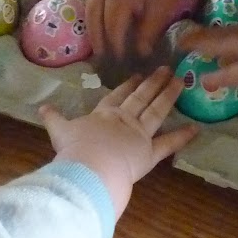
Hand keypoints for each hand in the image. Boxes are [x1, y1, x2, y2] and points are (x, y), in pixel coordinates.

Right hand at [39, 68, 199, 214]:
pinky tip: (195, 128)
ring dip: (168, 96)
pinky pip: (168, 144)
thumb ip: (53, 119)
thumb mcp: (59, 131)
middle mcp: (124, 119)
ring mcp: (139, 134)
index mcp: (103, 114)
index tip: (137, 75)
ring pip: (157, 111)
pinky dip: (181, 137)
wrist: (88, 167)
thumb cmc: (73, 149)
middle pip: (140, 97)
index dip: (127, 85)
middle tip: (165, 69)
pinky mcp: (149, 153)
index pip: (117, 96)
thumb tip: (41, 108)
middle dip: (153, 83)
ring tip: (180, 82)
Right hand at [85, 0, 203, 57]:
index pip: (112, 24)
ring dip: (93, 17)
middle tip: (101, 52)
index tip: (119, 58)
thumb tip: (140, 51)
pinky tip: (106, 11)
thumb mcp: (163, 7)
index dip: (115, 42)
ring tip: (98, 34)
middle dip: (96, 33)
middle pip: (93, 11)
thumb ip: (148, 31)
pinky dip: (98, 1)